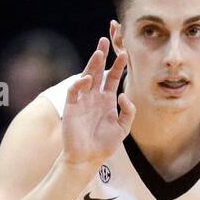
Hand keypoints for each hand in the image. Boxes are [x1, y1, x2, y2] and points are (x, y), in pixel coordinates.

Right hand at [61, 38, 134, 168]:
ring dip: (91, 64)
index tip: (124, 54)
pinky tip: (87, 79)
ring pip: (86, 76)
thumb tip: (125, 95)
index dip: (118, 66)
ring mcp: (82, 100)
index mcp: (107, 100)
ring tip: (98, 52)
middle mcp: (94, 97)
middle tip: (105, 40)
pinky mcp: (71, 107)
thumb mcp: (123, 129)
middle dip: (101, 56)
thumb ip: (128, 112)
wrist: (87, 159)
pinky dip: (79, 83)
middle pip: (98, 71)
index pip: (113, 78)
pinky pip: (75, 90)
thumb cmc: (104, 145)